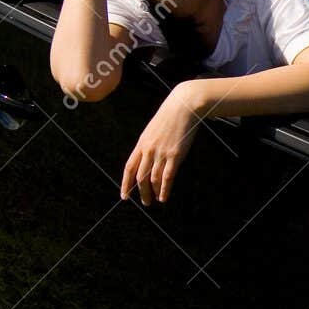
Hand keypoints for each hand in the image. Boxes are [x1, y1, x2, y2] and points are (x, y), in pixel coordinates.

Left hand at [121, 82, 206, 204]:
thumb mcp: (153, 131)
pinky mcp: (175, 154)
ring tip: (156, 200)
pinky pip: (167, 177)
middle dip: (141, 192)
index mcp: (141, 144)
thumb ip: (148, 145)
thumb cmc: (169, 118)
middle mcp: (149, 150)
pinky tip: (164, 196)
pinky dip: (164, 189)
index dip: (126, 184)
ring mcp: (161, 153)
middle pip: (140, 177)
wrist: (183, 106)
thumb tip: (147, 160)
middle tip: (145, 202)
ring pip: (153, 179)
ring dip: (153, 192)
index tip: (125, 196)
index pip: (129, 168)